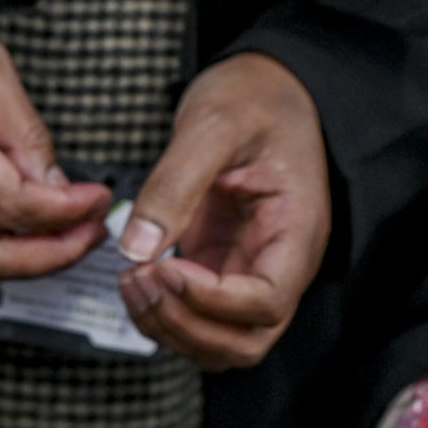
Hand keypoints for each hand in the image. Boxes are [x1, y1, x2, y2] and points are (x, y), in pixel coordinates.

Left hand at [117, 53, 329, 369]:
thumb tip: (137, 244)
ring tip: (130, 280)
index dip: (213, 300)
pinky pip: (196, 315)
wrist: (266, 86)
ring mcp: (249, 268)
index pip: (268, 301)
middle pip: (246, 340)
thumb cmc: (256, 98)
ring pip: (220, 341)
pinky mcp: (220, 264)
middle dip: (186, 324)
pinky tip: (135, 277)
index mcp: (296, 230)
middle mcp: (279, 261)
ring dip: (170, 328)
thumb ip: (176, 182)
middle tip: (139, 280)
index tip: (165, 267)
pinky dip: (162, 313)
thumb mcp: (215, 123)